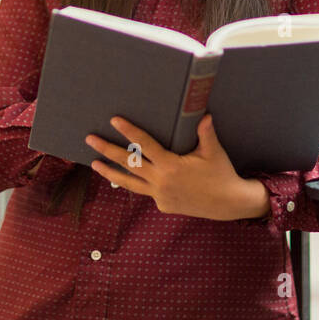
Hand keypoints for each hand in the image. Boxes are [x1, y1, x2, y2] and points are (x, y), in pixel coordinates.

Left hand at [85, 114, 261, 221]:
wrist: (228, 204)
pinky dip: (137, 183)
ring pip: (130, 182)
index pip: (145, 145)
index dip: (129, 131)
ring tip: (94, 163)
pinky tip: (126, 176)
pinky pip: (146, 192)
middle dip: (108, 150)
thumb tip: (204, 114)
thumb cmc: (221, 173)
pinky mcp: (162, 205)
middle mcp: (161, 181)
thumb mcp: (214, 152)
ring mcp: (159, 196)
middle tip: (90, 139)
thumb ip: (206, 133)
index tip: (114, 120)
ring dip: (110, 172)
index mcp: (171, 166)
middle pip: (129, 163)